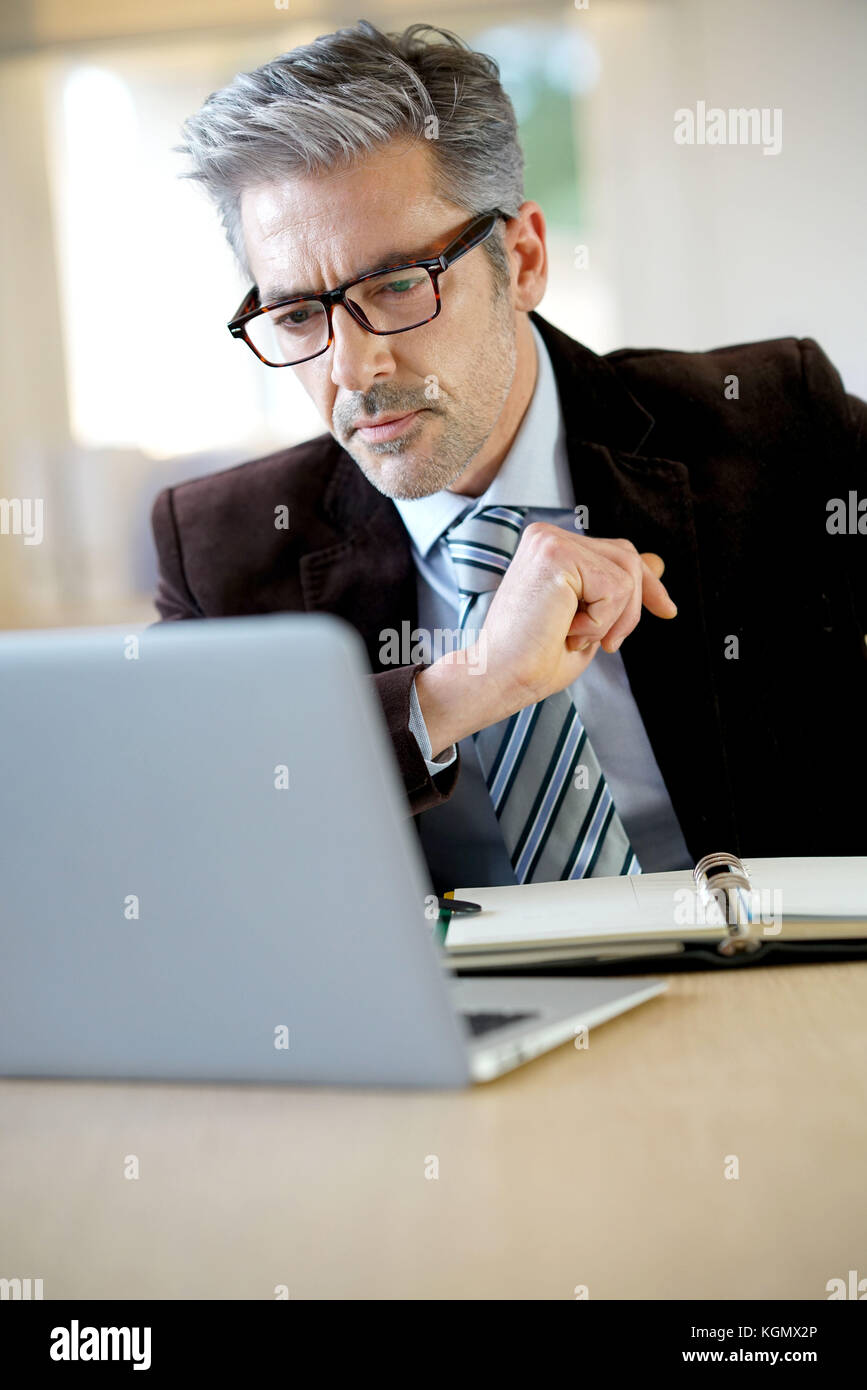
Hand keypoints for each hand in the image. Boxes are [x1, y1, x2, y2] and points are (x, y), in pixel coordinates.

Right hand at [415, 526, 676, 752]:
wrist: (501, 677)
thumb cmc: (536, 658)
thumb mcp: (591, 618)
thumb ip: (618, 586)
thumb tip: (658, 562)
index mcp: (551, 547)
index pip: (617, 553)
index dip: (647, 584)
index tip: (667, 610)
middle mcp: (547, 536)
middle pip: (627, 559)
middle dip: (631, 609)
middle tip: (607, 645)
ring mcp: (549, 540)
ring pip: (625, 574)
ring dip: (611, 619)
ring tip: (573, 636)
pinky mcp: (555, 553)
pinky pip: (613, 586)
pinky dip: (599, 621)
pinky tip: (566, 630)